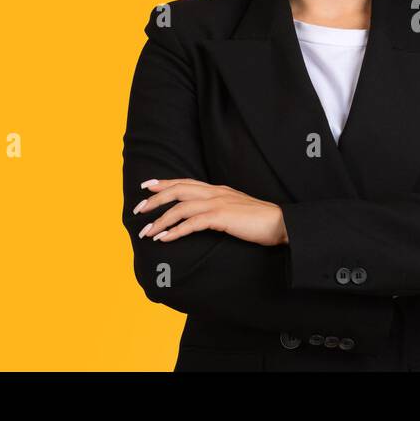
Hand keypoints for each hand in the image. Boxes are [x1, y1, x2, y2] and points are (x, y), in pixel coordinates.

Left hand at [134, 178, 287, 245]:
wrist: (280, 223)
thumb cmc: (260, 221)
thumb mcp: (236, 210)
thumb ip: (219, 209)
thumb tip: (203, 217)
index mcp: (218, 189)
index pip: (186, 182)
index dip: (164, 183)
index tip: (147, 186)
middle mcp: (215, 192)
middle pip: (178, 190)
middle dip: (155, 199)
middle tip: (138, 209)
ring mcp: (218, 203)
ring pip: (181, 207)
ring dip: (161, 219)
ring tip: (147, 231)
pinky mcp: (222, 217)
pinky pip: (192, 223)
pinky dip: (175, 231)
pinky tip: (164, 239)